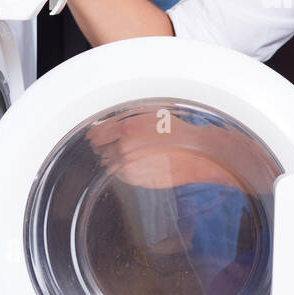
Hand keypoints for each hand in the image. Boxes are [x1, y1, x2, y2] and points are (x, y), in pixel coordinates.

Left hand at [86, 111, 238, 189]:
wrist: (195, 155)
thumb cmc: (176, 132)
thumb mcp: (150, 114)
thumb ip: (125, 118)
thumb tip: (105, 126)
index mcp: (127, 130)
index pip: (97, 134)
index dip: (97, 134)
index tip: (99, 134)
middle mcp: (125, 150)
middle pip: (100, 149)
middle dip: (107, 144)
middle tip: (123, 141)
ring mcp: (129, 167)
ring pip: (108, 162)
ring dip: (115, 156)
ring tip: (135, 151)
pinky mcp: (136, 180)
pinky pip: (120, 174)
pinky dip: (124, 168)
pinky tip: (139, 161)